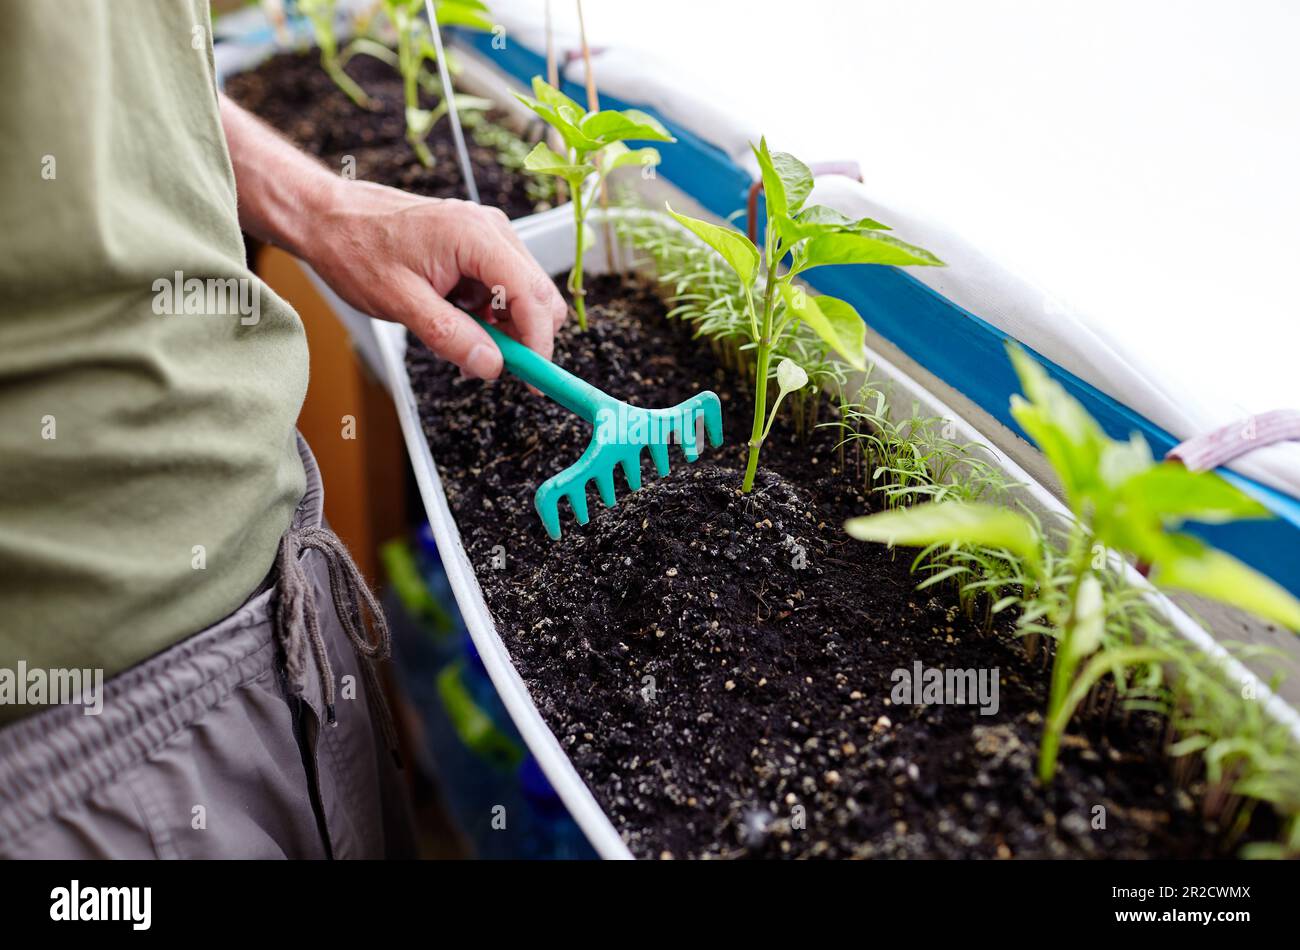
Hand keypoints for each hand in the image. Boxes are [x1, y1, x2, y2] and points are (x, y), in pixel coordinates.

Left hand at [301, 179, 565, 378]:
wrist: (329, 219)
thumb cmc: (357, 249)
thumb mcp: (400, 302)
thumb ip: (450, 335)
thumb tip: (492, 364)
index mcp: (474, 236)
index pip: (532, 295)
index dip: (538, 342)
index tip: (533, 379)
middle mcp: (490, 229)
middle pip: (540, 294)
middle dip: (524, 336)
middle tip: (489, 364)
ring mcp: (487, 234)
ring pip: (525, 294)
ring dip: (506, 328)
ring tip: (462, 343)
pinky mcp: (479, 244)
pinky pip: (504, 287)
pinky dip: (492, 314)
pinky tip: (460, 322)